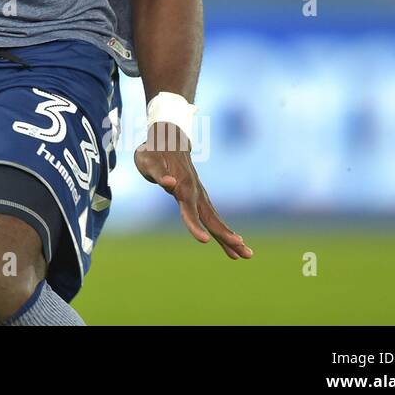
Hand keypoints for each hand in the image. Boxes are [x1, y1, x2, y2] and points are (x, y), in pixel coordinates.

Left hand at [134, 124, 252, 259]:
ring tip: (247, 255)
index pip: (189, 211)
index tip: (204, 241)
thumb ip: (158, 173)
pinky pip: (212, 217)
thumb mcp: (148, 161)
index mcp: (182, 187)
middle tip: (245, 254)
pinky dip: (223, 231)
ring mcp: (199, 195)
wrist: (167, 139)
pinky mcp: (199, 197)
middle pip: (212, 219)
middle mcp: (195, 192)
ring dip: (230, 238)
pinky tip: (233, 244)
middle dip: (227, 237)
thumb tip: (169, 184)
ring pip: (216, 220)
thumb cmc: (152, 152)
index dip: (195, 226)